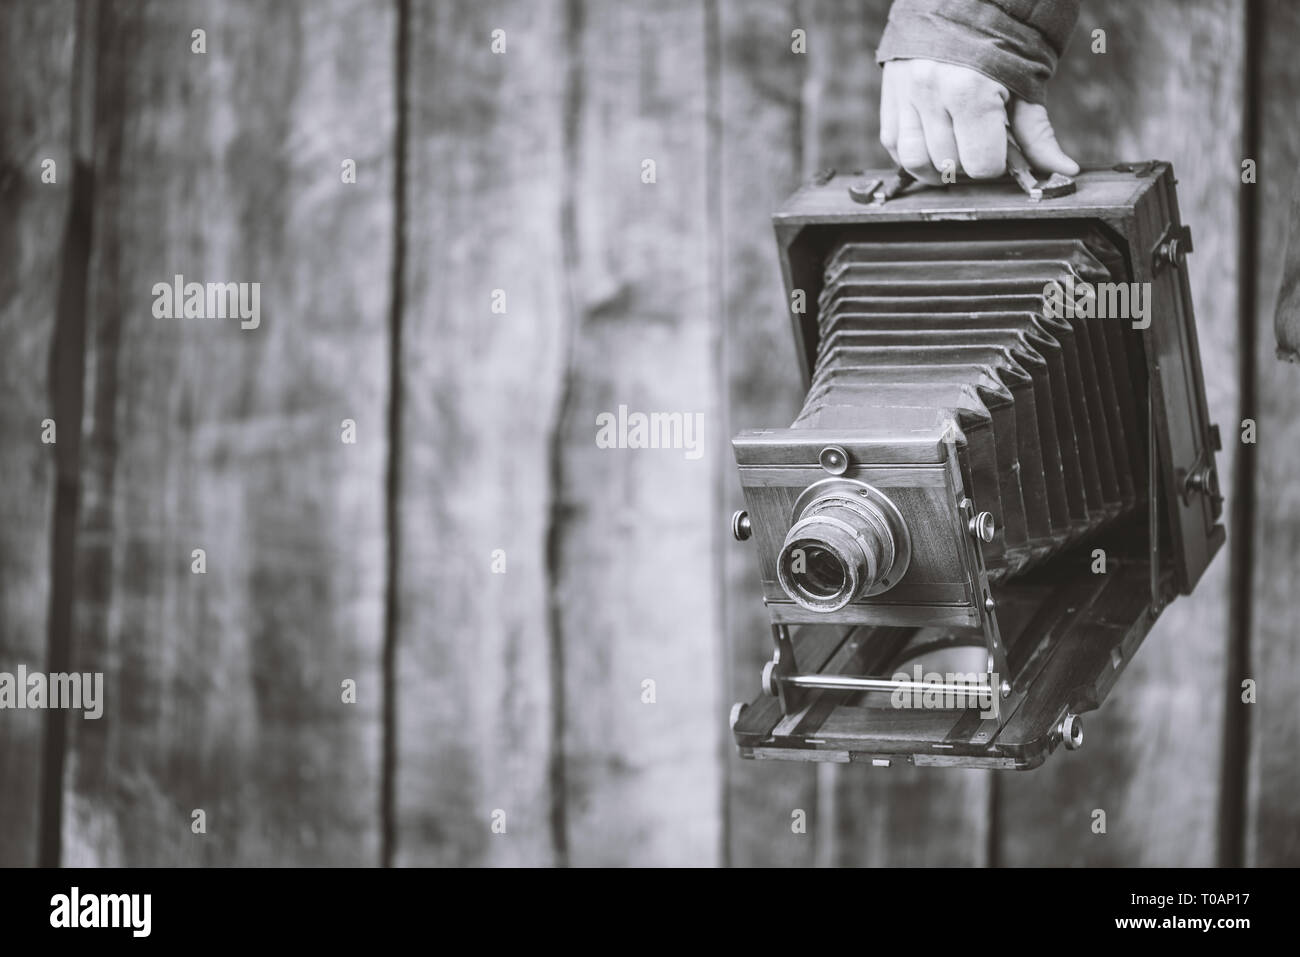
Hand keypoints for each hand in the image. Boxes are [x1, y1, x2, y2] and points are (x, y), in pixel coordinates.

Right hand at [880, 58, 1078, 184]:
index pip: (982, 164)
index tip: (1003, 149)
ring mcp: (906, 93)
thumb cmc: (1005, 38)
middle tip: (982, 143)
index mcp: (971, 91)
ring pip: (915, 161)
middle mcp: (932, 93)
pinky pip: (894, 143)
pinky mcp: (890, 92)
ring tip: (956, 151)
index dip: (997, 164)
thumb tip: (1064, 170)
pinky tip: (933, 141)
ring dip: (937, 166)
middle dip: (970, 162)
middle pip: (950, 166)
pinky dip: (913, 151)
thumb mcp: (1027, 83)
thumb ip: (1037, 133)